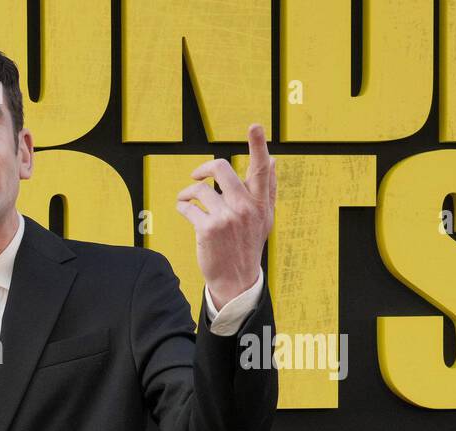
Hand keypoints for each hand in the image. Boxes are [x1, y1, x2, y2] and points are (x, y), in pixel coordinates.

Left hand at [175, 122, 275, 305]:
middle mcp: (245, 207)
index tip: (254, 126)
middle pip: (220, 169)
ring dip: (187, 192)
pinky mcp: (207, 229)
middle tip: (196, 175)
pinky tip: (183, 210)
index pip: (261, 169)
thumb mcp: (264, 218)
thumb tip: (273, 160)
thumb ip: (268, 189)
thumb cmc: (248, 245)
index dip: (258, 145)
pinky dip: (182, 206)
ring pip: (199, 189)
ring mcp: (226, 218)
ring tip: (186, 199)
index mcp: (260, 202)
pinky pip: (188, 207)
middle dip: (203, 169)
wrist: (236, 279)